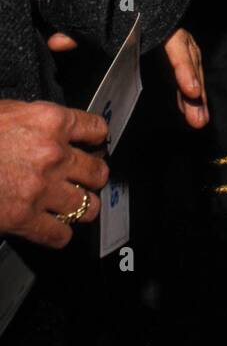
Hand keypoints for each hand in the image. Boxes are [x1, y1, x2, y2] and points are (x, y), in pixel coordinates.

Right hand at [0, 100, 108, 247]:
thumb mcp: (7, 110)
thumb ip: (36, 119)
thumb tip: (51, 126)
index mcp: (50, 121)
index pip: (96, 129)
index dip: (97, 139)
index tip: (94, 145)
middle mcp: (53, 154)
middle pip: (98, 171)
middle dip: (92, 177)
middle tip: (85, 179)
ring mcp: (41, 188)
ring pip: (87, 206)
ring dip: (81, 207)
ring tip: (73, 205)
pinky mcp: (24, 218)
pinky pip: (60, 234)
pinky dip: (59, 234)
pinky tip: (52, 228)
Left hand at [48, 26, 208, 129]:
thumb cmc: (110, 8)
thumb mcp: (96, 19)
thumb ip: (79, 31)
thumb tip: (57, 42)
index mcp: (154, 21)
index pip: (176, 43)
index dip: (184, 67)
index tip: (191, 90)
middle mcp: (168, 30)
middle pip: (188, 59)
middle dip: (194, 89)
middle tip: (198, 117)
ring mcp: (171, 42)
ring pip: (190, 67)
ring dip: (195, 97)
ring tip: (199, 122)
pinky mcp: (169, 55)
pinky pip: (182, 73)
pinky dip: (186, 94)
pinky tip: (190, 114)